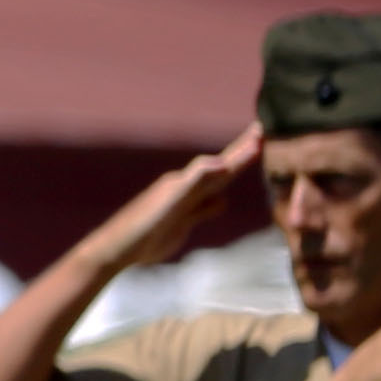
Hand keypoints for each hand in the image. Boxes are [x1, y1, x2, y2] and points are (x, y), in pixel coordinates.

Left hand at [118, 129, 266, 269]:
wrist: (118, 249)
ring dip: (231, 172)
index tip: (262, 130)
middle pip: (221, 167)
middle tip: (261, 132)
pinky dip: (218, 201)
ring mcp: (185, 204)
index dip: (242, 149)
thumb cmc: (142, 226)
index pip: (222, 161)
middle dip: (242, 151)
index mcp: (185, 181)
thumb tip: (221, 163)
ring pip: (215, 185)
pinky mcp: (182, 221)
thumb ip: (194, 182)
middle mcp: (187, 188)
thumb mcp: (171, 203)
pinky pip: (206, 207)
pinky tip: (221, 201)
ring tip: (245, 161)